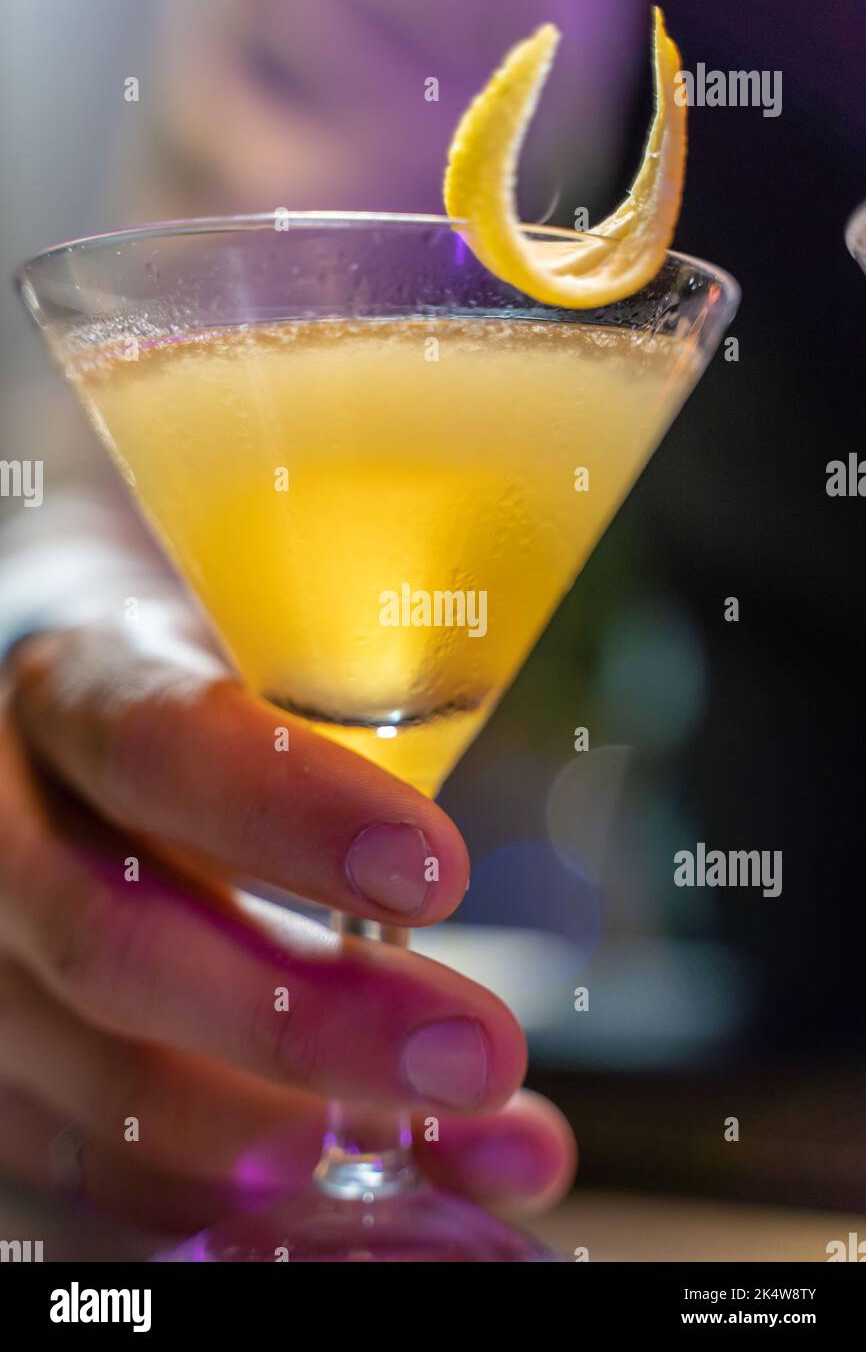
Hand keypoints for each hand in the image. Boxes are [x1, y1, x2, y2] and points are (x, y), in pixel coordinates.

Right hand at [0, 598, 574, 1233]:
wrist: (75, 740)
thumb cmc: (200, 690)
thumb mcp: (253, 656)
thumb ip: (351, 729)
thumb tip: (461, 873)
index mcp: (73, 691)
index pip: (153, 746)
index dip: (288, 812)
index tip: (436, 868)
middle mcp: (1, 832)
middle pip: (112, 946)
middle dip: (306, 1020)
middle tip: (476, 1055)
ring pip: (99, 1086)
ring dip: (290, 1141)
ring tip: (466, 1146)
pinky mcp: (0, 1076)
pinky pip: (93, 1171)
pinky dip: (238, 1206)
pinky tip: (360, 1204)